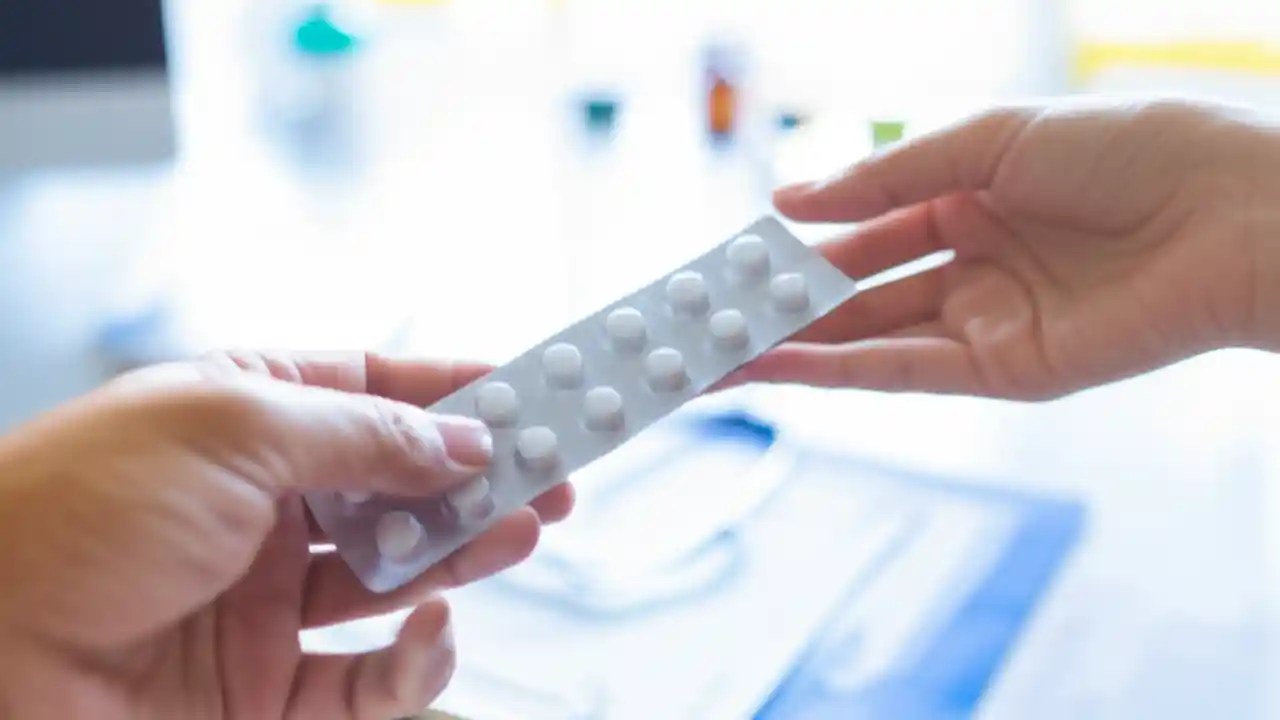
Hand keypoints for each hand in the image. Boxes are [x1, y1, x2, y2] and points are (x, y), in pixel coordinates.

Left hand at [0, 351, 572, 718]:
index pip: (375, 391)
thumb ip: (363, 435)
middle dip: (480, 478)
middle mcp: (261, 504)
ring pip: (398, 575)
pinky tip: (436, 624)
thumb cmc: (74, 512)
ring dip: (467, 553)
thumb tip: (464, 439)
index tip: (535, 392)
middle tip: (556, 475)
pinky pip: (367, 678)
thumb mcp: (234, 428)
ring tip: (525, 530)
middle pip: (401, 485)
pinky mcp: (266, 689)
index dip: (457, 391)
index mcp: (245, 416)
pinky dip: (416, 659)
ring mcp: (266, 598)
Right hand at [733, 100, 1279, 398]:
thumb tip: (790, 199)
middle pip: (854, 296)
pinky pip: (907, 371)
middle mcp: (969, 265)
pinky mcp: (1005, 372)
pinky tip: (778, 370)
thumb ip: (884, 180)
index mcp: (968, 200)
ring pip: (867, 340)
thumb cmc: (1126, 150)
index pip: (861, 232)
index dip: (796, 247)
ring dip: (790, 351)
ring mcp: (985, 322)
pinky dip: (840, 372)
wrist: (1234, 214)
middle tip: (702, 325)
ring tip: (714, 358)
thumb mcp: (987, 140)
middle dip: (779, 311)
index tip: (733, 261)